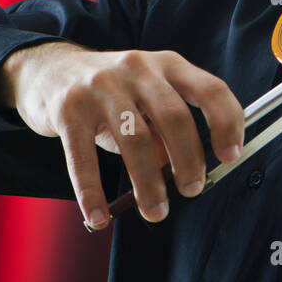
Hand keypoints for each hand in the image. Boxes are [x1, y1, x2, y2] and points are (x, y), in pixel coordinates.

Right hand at [0, 42, 243, 227]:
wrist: (49, 70)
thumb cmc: (112, 93)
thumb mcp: (147, 98)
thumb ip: (168, 129)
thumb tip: (187, 171)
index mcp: (168, 64)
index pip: (211, 89)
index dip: (227, 122)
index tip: (231, 156)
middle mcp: (138, 68)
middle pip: (173, 116)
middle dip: (189, 159)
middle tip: (193, 189)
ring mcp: (101, 86)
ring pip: (134, 139)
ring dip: (148, 183)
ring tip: (156, 211)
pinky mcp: (68, 108)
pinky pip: (83, 157)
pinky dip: (93, 192)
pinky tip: (100, 216)